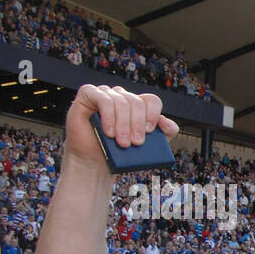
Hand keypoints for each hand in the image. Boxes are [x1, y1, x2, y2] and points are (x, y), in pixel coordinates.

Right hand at [64, 84, 179, 173]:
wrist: (94, 160)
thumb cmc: (120, 151)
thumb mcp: (148, 145)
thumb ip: (164, 133)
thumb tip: (166, 121)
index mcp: (137, 105)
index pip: (152, 100)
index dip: (153, 114)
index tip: (150, 131)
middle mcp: (122, 96)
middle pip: (136, 102)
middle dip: (137, 124)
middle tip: (136, 143)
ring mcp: (105, 93)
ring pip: (121, 101)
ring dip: (123, 124)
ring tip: (123, 143)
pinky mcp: (88, 94)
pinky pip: (103, 99)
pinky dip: (108, 116)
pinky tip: (109, 132)